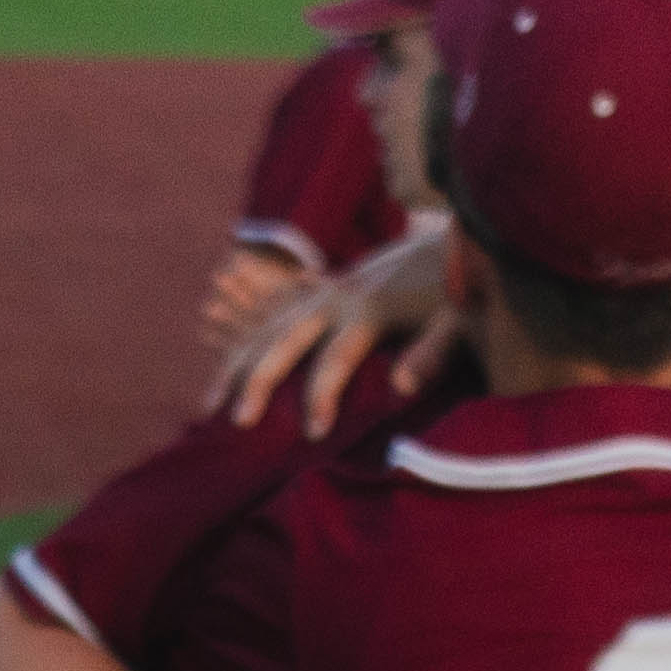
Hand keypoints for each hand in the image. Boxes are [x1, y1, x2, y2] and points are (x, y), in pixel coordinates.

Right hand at [212, 221, 458, 435]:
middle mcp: (336, 299)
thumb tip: (404, 386)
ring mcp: (322, 293)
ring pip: (266, 329)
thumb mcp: (461, 321)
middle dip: (257, 380)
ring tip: (207, 405)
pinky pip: (270, 321)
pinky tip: (223, 371)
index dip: (323, 395)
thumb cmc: (462, 290)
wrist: (450, 238)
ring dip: (235, 365)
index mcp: (369, 310)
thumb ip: (435, 352)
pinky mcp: (320, 292)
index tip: (314, 432)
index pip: (337, 358)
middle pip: (283, 339)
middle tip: (236, 422)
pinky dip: (244, 345)